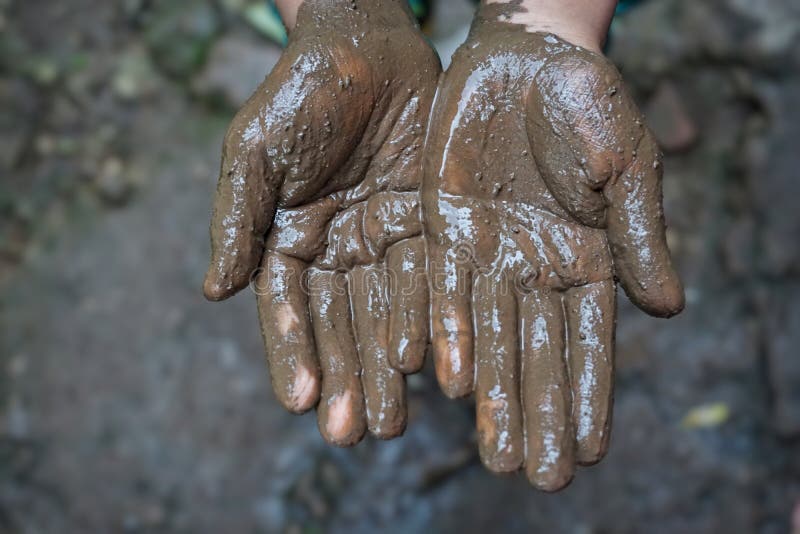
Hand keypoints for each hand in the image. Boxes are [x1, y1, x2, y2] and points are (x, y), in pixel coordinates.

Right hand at [203, 0, 439, 445]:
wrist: (369, 45)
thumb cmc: (301, 92)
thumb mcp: (255, 148)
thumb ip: (236, 218)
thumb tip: (214, 292)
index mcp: (289, 240)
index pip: (287, 309)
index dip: (293, 352)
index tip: (302, 400)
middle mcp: (338, 252)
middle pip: (340, 326)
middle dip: (345, 379)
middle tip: (353, 435)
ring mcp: (385, 243)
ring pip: (387, 316)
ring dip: (388, 371)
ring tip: (394, 423)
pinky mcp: (430, 229)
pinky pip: (433, 282)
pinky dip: (434, 324)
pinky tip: (437, 367)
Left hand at [421, 5, 683, 489]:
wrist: (522, 56)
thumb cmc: (588, 104)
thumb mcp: (625, 164)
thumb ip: (641, 235)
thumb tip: (667, 310)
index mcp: (584, 260)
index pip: (589, 341)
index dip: (589, 395)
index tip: (589, 452)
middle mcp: (532, 269)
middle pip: (534, 353)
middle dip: (535, 412)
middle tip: (536, 475)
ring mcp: (484, 254)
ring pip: (484, 334)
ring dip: (488, 393)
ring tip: (492, 449)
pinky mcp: (440, 230)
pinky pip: (437, 287)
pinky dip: (439, 329)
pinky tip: (436, 376)